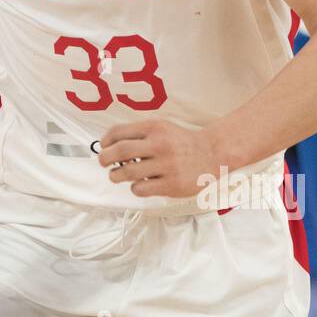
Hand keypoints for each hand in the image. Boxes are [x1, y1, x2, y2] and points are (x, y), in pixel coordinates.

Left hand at [96, 118, 218, 198]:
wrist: (212, 154)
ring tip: (116, 176)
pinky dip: (134, 188)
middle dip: (105, 158)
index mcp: (155, 128)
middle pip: (120, 151)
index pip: (119, 132)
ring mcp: (166, 165)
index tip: (103, 146)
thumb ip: (139, 133)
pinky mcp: (171, 184)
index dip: (105, 140)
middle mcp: (160, 145)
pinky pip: (141, 189)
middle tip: (103, 163)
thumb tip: (109, 144)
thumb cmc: (181, 142)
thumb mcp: (161, 127)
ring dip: (115, 175)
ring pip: (128, 172)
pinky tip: (138, 184)